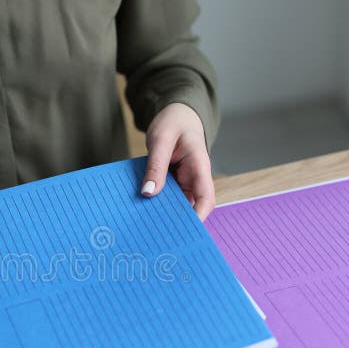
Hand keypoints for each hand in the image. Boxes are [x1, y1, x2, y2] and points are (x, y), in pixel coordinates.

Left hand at [140, 103, 215, 219]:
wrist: (176, 114)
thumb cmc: (173, 122)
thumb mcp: (161, 139)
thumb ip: (156, 166)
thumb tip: (148, 193)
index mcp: (199, 166)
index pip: (206, 197)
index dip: (198, 216)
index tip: (185, 230)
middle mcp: (195, 178)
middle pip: (191, 206)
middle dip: (177, 221)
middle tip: (156, 233)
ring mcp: (184, 181)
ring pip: (178, 204)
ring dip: (164, 213)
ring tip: (146, 225)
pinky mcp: (174, 182)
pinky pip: (167, 196)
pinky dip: (157, 203)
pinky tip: (142, 210)